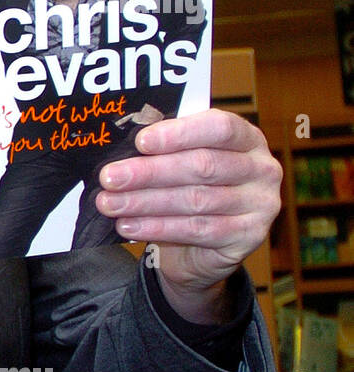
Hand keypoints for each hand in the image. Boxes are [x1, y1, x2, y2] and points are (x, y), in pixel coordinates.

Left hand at [95, 109, 280, 323]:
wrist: (205, 243)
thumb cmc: (190, 187)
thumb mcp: (181, 161)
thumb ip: (163, 149)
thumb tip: (121, 146)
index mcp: (247, 138)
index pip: (219, 127)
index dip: (179, 133)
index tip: (140, 142)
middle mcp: (261, 168)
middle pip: (201, 166)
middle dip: (149, 172)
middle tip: (110, 177)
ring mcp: (260, 204)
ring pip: (195, 200)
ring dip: (145, 202)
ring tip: (110, 204)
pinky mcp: (249, 235)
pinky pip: (197, 230)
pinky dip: (157, 228)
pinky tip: (128, 225)